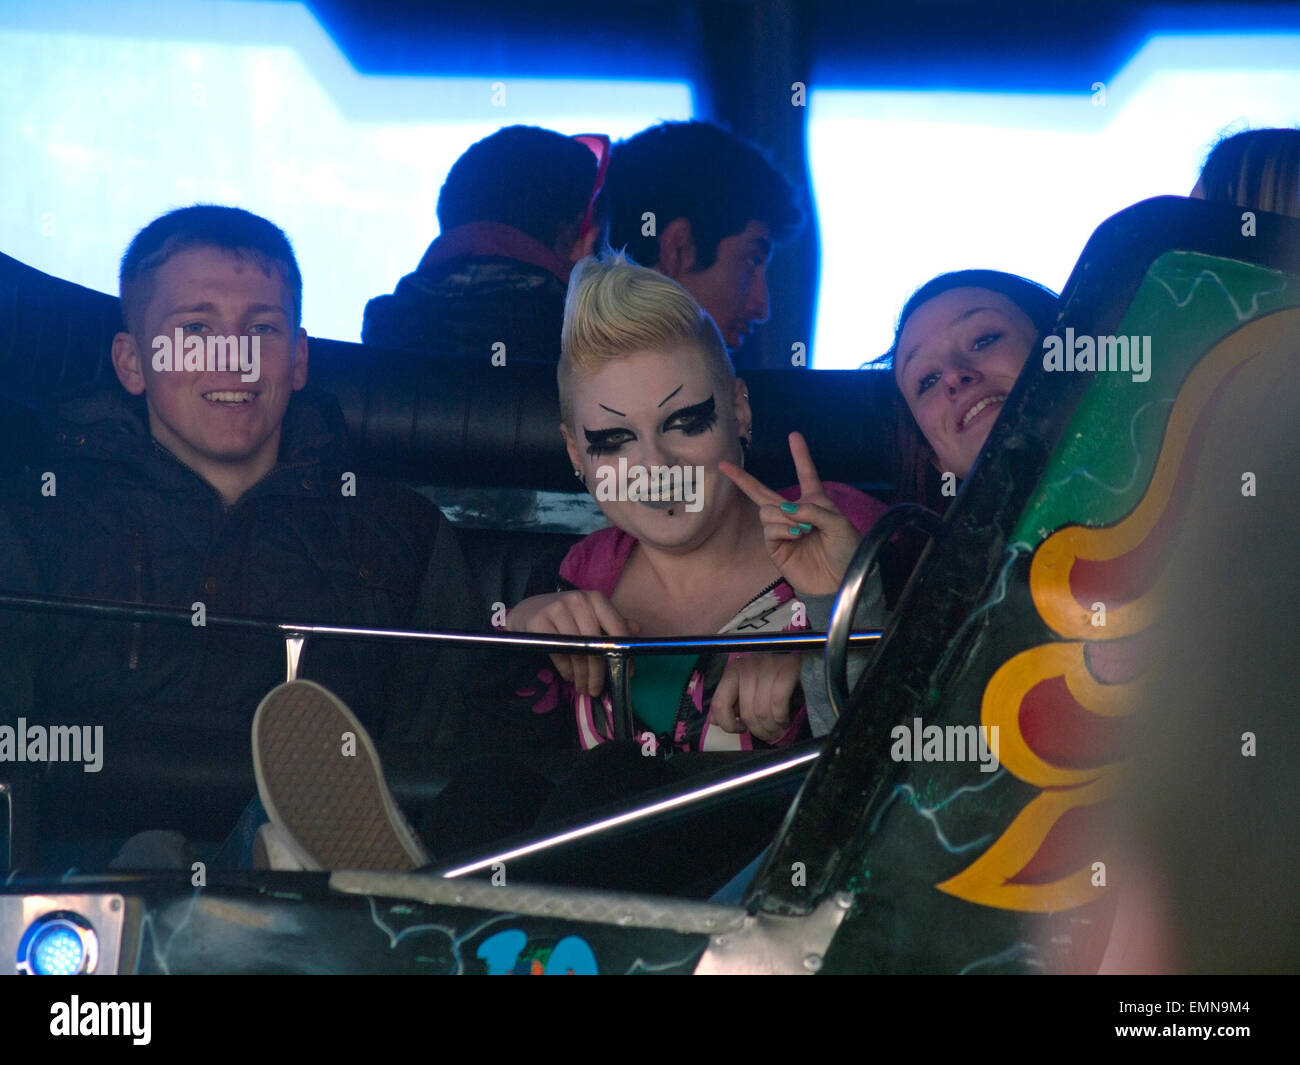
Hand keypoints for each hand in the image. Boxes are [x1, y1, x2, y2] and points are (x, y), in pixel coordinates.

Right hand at [506, 590, 637, 697]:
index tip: (625, 673)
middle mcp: (578, 600)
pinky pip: (558, 653)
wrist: (527, 610)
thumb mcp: (589, 615)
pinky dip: (566, 669)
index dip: (622, 654)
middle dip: (599, 672)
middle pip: (595, 645)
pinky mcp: (539, 622)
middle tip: (598, 690)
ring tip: (584, 687)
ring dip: (582, 675)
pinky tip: (569, 676)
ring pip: (578, 651)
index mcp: (595, 598)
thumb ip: (612, 623)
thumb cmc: (565, 616)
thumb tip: (637, 630)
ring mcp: (557, 609)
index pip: (616, 628)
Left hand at [709, 653, 802, 743]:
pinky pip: (778, 703)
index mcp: (734, 670)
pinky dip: (781, 718)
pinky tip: (784, 721)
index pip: (720, 702)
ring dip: (771, 728)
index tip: (740, 729)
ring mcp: (768, 665)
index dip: (727, 723)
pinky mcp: (787, 668)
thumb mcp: (749, 688)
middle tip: (767, 735)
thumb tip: (715, 720)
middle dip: (757, 730)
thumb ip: (731, 702)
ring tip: (777, 730)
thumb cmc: (775, 676)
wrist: (804, 660)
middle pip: (745, 711)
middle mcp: (748, 666)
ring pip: (762, 710)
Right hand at [719, 431, 862, 596]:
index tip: (794, 435)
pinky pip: (769, 529)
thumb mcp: (838, 524)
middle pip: (764, 491)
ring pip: (767, 511)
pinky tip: (795, 536)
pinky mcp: (775, 547)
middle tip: (723, 465)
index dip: (800, 455)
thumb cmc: (847, 551)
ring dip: (783, 517)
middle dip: (743, 478)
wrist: (840, 582)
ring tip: (802, 531)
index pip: (806, 474)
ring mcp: (783, 530)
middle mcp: (795, 513)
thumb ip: (812, 510)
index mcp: (815, 502)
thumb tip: (784, 508)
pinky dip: (781, 529)